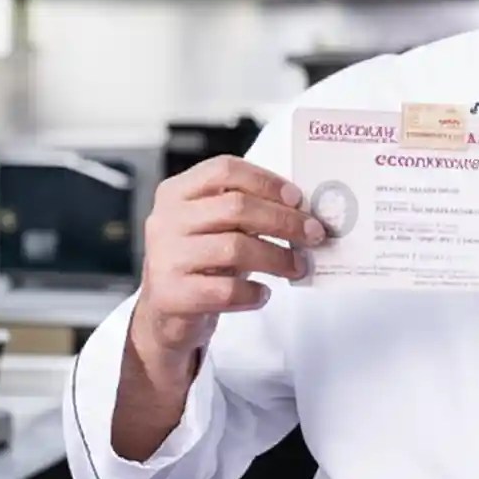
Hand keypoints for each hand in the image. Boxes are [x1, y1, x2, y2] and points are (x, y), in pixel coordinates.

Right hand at [131, 155, 325, 375]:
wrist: (165, 309)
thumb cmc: (201, 259)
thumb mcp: (216, 225)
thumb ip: (248, 210)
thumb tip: (303, 210)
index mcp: (177, 192)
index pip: (225, 170)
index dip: (266, 181)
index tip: (297, 198)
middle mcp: (166, 220)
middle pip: (236, 207)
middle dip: (284, 221)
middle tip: (313, 234)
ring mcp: (166, 257)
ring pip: (235, 249)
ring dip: (278, 258)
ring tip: (298, 266)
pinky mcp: (171, 295)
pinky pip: (226, 290)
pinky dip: (253, 292)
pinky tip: (263, 293)